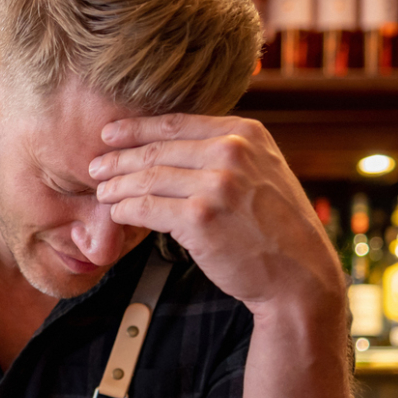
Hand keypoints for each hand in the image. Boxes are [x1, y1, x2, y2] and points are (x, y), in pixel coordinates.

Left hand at [88, 114, 344, 323]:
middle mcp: (232, 152)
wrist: (301, 274)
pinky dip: (125, 209)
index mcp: (246, 133)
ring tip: (102, 191)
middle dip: (119, 158)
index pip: (177, 123)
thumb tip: (181, 143)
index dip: (137, 127)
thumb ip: (231, 152)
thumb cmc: (279, 228)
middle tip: (96, 166)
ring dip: (118, 185)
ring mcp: (217, 184)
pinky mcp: (200, 218)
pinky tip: (116, 212)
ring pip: (148, 178)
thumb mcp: (265, 172)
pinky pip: (147, 208)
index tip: (112, 134)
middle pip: (157, 149)